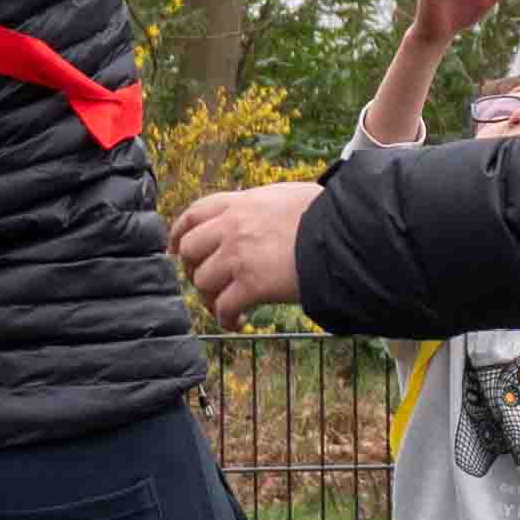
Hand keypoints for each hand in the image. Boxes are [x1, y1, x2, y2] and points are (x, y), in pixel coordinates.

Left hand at [174, 177, 317, 323]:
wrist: (344, 235)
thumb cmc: (325, 215)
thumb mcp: (287, 196)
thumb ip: (264, 205)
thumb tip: (265, 212)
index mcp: (240, 203)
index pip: (194, 213)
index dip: (179, 232)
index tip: (175, 248)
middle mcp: (233, 227)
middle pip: (190, 250)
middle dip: (193, 268)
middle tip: (207, 283)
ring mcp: (239, 256)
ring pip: (203, 281)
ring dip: (211, 297)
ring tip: (228, 305)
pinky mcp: (252, 285)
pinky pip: (224, 308)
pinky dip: (227, 319)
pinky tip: (238, 322)